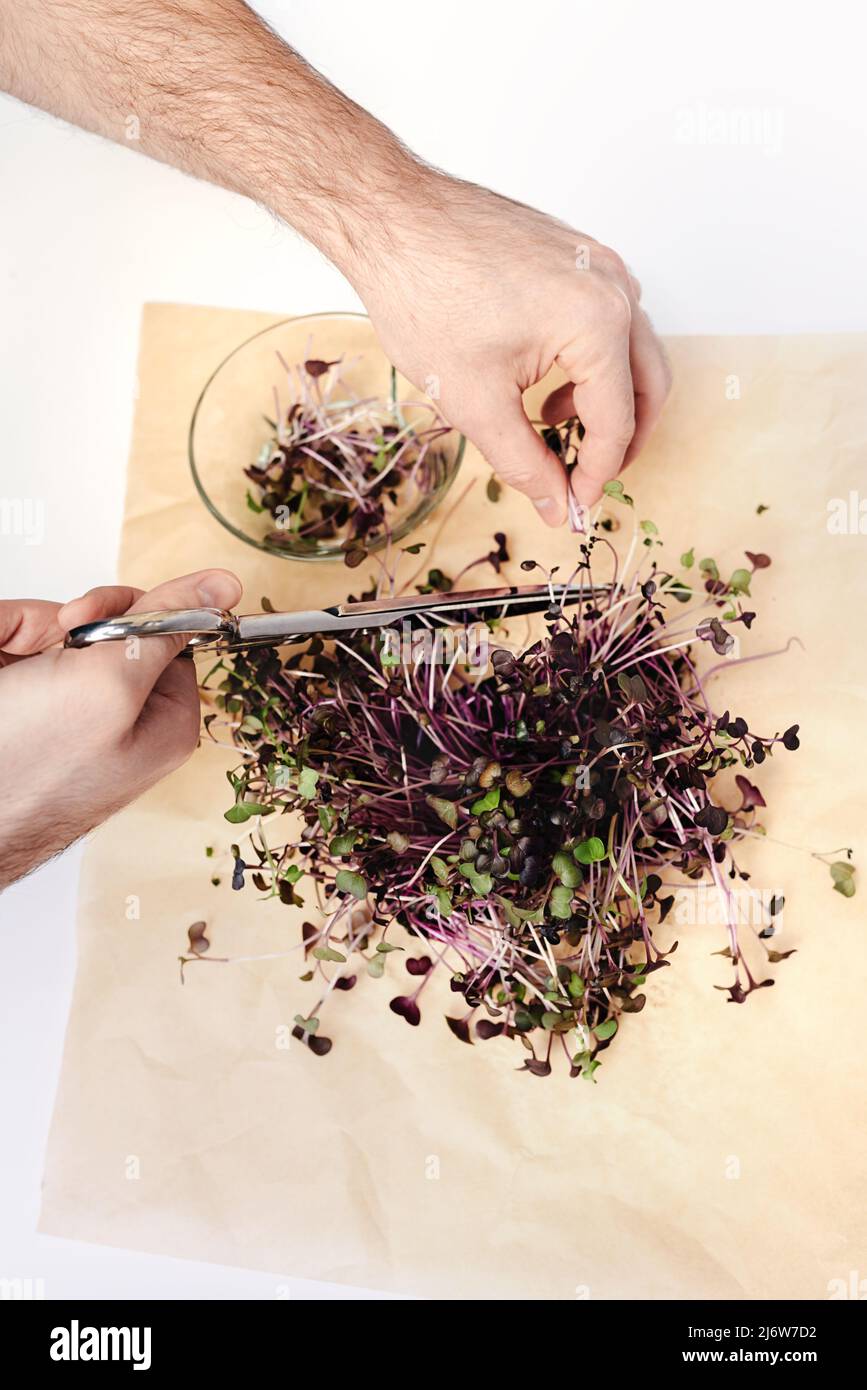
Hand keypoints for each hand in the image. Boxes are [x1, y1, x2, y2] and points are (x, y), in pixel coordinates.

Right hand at [0, 568, 240, 889]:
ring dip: (17, 638)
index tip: (89, 623)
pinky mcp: (28, 710)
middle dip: (61, 627)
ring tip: (3, 674)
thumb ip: (166, 627)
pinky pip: (18, 652)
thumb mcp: (110, 686)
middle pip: (109, 627)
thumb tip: (224, 584)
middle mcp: (122, 715)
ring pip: (52, 635)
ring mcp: (71, 713)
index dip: (132, 614)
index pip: (171, 632)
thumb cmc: (26, 770)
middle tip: (43, 651)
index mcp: (166, 718)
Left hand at [353, 174, 670, 524]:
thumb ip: (525, 464)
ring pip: (634, 350)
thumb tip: (557, 506)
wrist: (390, 221)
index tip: (576, 505)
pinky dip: (593, 361)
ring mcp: (599, 264)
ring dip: (607, 399)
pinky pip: (610, 319)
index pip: (618, 420)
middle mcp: (613, 287)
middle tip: (585, 477)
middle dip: (620, 440)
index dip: (597, 473)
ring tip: (553, 423)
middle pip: (649, 384)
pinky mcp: (579, 254)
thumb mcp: (475, 403)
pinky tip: (544, 379)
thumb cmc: (424, 297)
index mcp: (597, 324)